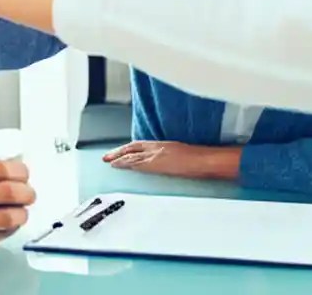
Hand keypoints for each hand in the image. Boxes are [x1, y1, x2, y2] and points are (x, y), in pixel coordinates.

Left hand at [102, 141, 241, 179]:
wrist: (204, 161)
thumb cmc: (198, 159)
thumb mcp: (180, 154)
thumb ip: (168, 157)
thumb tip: (162, 163)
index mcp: (163, 145)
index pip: (140, 145)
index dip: (127, 149)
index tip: (118, 152)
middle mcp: (157, 148)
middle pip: (133, 149)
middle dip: (119, 153)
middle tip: (106, 157)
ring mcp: (156, 155)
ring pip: (132, 156)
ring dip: (119, 159)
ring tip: (109, 162)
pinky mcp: (157, 163)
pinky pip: (138, 163)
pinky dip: (127, 164)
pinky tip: (119, 166)